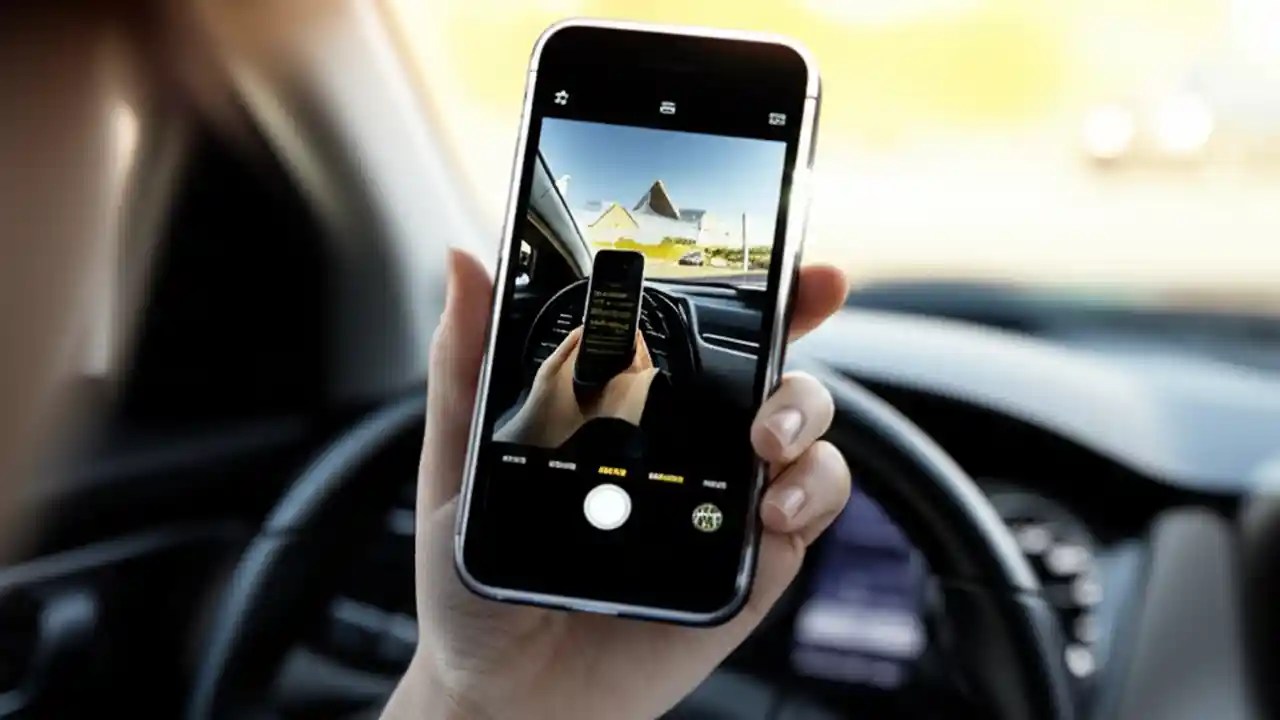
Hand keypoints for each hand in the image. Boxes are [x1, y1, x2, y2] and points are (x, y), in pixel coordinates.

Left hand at [382, 249, 850, 719]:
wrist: (502, 689)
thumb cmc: (477, 577)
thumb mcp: (460, 461)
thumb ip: (466, 362)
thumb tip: (463, 262)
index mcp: (631, 407)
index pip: (701, 332)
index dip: (755, 289)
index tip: (794, 262)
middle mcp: (692, 445)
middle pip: (771, 368)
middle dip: (800, 331)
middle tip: (785, 338)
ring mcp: (727, 503)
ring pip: (807, 434)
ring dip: (806, 418)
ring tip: (764, 445)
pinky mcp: (750, 565)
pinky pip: (807, 514)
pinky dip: (810, 496)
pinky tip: (770, 509)